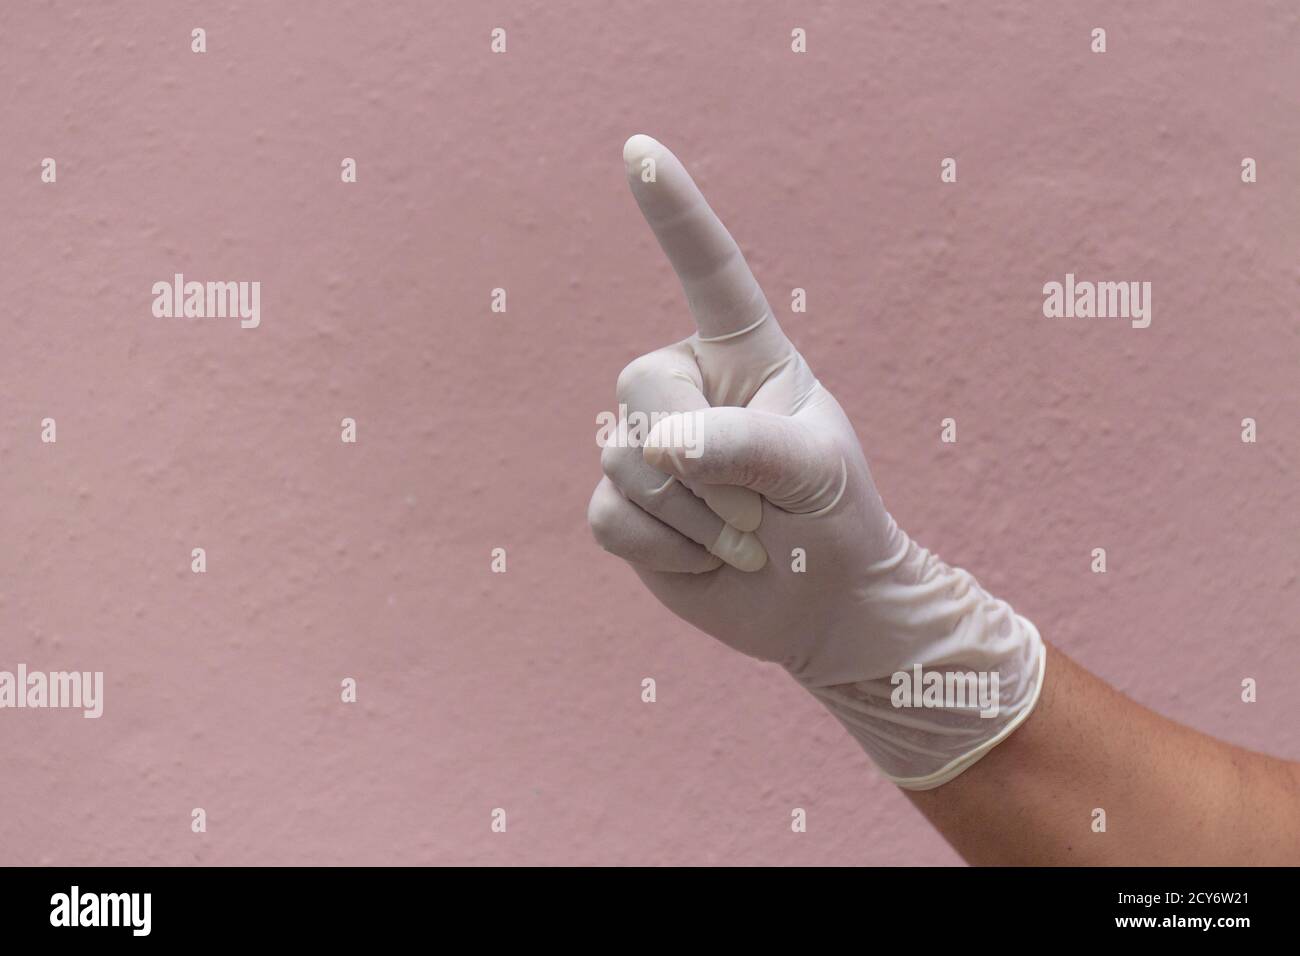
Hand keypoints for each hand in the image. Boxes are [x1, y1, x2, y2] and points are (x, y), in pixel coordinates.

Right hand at [588, 134, 895, 673]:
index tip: (638, 150)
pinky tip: (703, 559)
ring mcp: (648, 448)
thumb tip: (658, 443)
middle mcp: (687, 390)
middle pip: (639, 390)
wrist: (819, 604)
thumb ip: (746, 443)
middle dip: (700, 464)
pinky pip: (609, 515)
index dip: (674, 213)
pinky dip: (665, 549)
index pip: (708, 272)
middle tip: (760, 509)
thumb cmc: (831, 519)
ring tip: (743, 537)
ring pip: (625, 463)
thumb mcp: (814, 470)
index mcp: (743, 355)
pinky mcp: (623, 507)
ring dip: (696, 520)